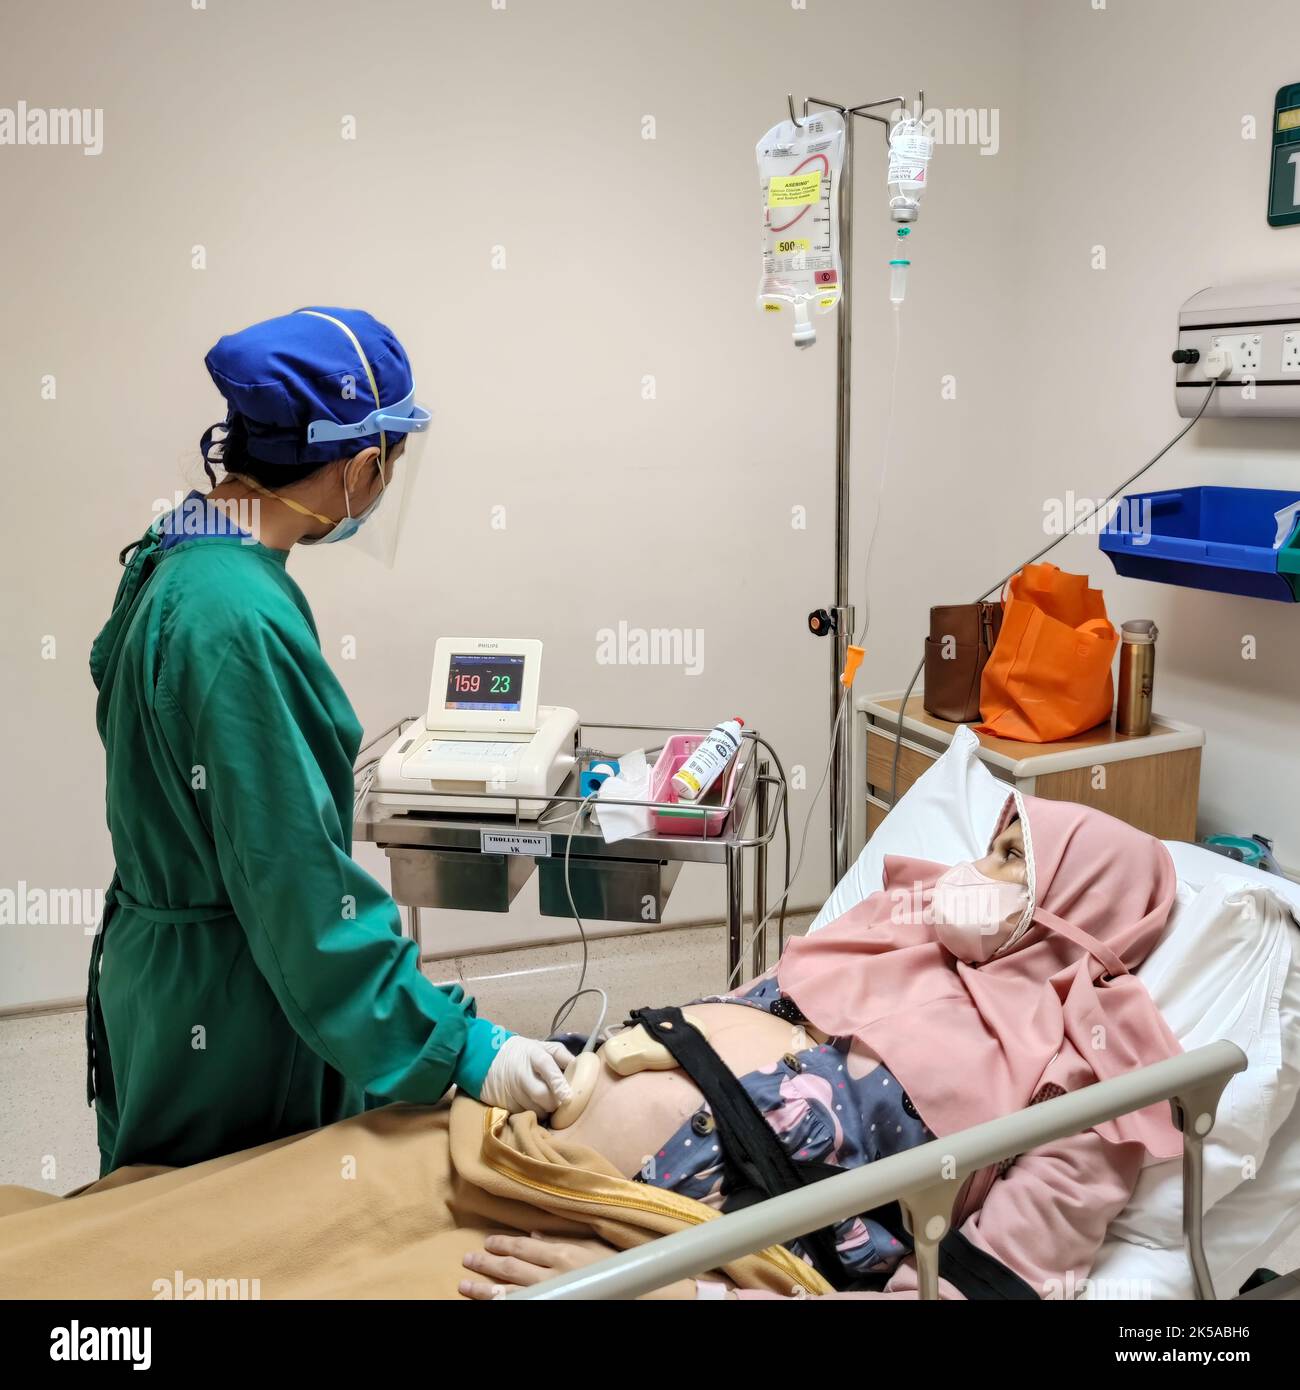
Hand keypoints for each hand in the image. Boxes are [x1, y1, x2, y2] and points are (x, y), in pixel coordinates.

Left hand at [458, 1232, 703, 1300]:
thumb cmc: (614, 1268)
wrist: (636, 1295)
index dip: (503, 1244)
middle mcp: (554, 1274)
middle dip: (486, 1264)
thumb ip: (560, 1239)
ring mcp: (554, 1293)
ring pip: (511, 1291)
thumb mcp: (589, 1246)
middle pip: (511, 1268)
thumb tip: (534, 1233)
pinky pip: (525, 1305)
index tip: (487, 1241)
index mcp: (563, 1253)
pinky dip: (504, 1304)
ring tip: (464, 1285)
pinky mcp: (556, 1305)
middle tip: (466, 1260)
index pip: (524, 1247)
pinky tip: (490, 1304)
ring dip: (485, 1289)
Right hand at [478, 1036, 574, 1115]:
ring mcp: (511, 1090)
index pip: (547, 1068)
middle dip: (555, 1102)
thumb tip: (580, 1068)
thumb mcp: (541, 1047)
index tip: (568, 1097)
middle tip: (559, 1101)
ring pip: (535, 1109)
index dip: (558, 1083)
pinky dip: (532, 1114)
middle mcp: (521, 1073)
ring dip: (545, 1110)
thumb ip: (562, 1055)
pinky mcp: (504, 1103)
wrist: (487, 1058)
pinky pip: (524, 1114)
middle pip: (542, 1095)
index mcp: (533, 1055)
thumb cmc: (522, 1053)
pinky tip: (533, 1106)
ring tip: (546, 1103)